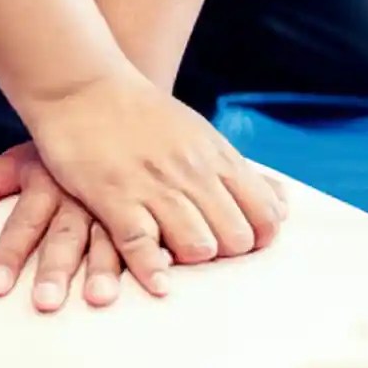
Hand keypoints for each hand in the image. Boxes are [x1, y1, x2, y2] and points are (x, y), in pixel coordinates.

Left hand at [0, 142, 168, 311]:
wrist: (112, 102)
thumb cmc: (61, 145)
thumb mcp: (19, 159)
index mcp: (48, 180)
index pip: (22, 221)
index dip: (8, 253)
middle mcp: (81, 193)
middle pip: (65, 235)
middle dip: (55, 269)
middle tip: (45, 303)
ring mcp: (118, 199)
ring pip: (110, 237)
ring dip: (106, 269)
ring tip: (100, 299)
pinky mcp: (149, 203)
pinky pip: (154, 228)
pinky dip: (155, 251)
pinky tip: (159, 271)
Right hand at [25, 67, 288, 294]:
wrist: (83, 86)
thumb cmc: (144, 115)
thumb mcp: (202, 135)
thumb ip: (238, 172)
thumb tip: (283, 206)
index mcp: (218, 158)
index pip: (265, 213)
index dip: (259, 237)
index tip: (241, 242)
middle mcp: (194, 173)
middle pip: (236, 237)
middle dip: (226, 254)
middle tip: (206, 251)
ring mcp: (156, 186)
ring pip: (199, 246)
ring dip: (191, 259)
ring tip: (177, 255)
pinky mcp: (116, 198)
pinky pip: (143, 246)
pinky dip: (153, 270)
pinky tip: (157, 281)